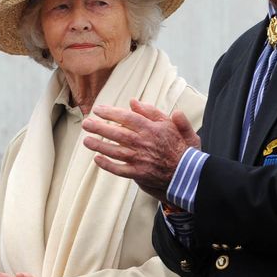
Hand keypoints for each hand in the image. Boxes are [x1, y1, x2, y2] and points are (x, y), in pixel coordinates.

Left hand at [81, 100, 199, 201]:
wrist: (190, 174)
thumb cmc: (183, 148)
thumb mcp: (173, 125)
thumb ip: (154, 112)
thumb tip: (135, 101)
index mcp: (152, 129)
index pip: (127, 117)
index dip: (110, 113)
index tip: (98, 109)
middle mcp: (144, 143)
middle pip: (117, 133)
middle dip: (99, 127)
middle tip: (86, 123)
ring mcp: (140, 159)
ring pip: (115, 151)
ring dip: (99, 145)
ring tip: (86, 140)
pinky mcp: (139, 174)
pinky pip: (119, 169)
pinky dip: (107, 165)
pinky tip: (97, 159)